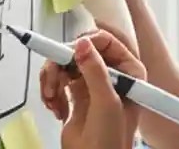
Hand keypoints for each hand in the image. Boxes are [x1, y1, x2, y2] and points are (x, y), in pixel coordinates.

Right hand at [41, 32, 145, 148]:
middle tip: (54, 79)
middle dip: (62, 63)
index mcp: (128, 70)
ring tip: (52, 98)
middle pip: (81, 50)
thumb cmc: (112, 138)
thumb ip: (95, 71)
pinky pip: (58, 79)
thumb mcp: (106, 101)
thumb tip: (83, 44)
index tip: (69, 54)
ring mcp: (93, 82)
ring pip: (66, 63)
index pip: (106, 41)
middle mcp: (111, 73)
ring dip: (53, 78)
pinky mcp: (77, 93)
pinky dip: (51, 90)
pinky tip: (55, 106)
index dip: (85, 44)